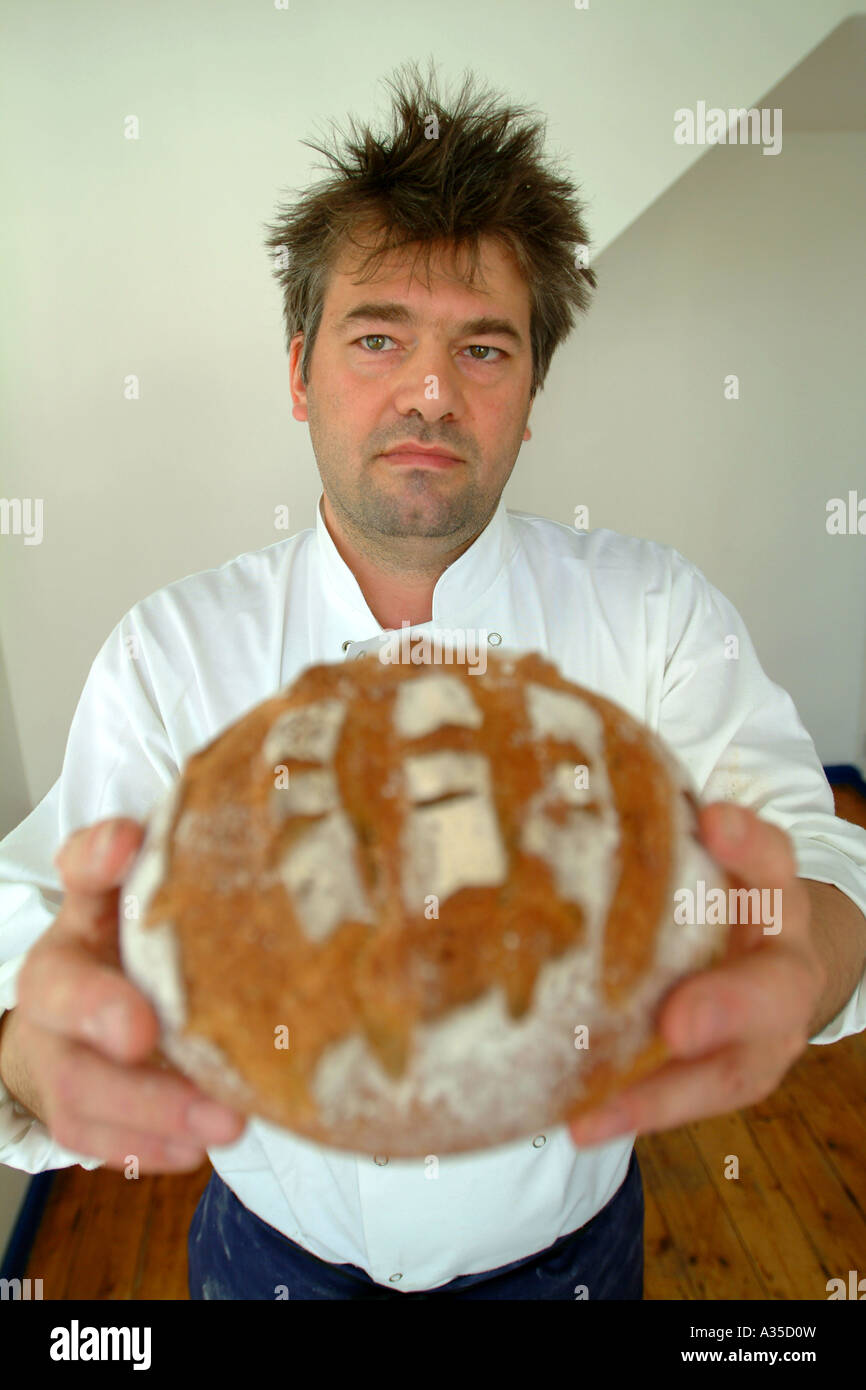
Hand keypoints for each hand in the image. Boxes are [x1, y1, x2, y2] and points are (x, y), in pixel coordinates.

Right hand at [2, 817, 246, 1170]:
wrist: (94, 1014)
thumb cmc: (144, 948)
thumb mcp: (160, 899)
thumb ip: (179, 862)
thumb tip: (212, 817)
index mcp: (83, 912)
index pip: (81, 871)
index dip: (99, 858)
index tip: (126, 846)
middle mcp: (56, 983)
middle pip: (61, 997)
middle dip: (101, 1010)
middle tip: (145, 1032)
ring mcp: (58, 1052)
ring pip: (80, 1086)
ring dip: (149, 1107)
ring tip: (222, 1120)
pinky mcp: (76, 1111)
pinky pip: (99, 1139)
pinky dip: (147, 1147)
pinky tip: (195, 1147)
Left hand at [567, 801, 826, 1146]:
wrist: (777, 956)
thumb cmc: (715, 890)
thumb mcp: (704, 852)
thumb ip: (657, 826)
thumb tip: (543, 757)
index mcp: (771, 891)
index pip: (770, 860)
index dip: (747, 844)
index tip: (713, 821)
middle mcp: (775, 963)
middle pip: (771, 988)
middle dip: (726, 1007)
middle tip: (678, 1023)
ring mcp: (760, 1032)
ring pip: (733, 1069)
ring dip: (666, 1090)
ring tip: (598, 1111)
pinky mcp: (732, 1076)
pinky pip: (687, 1102)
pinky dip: (635, 1113)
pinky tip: (579, 1123)